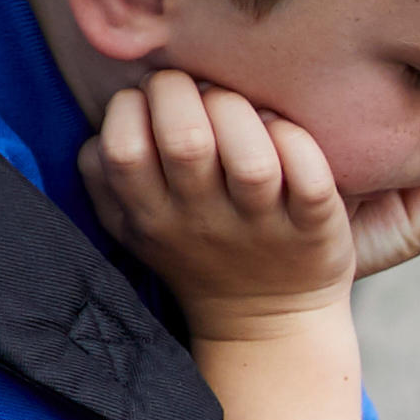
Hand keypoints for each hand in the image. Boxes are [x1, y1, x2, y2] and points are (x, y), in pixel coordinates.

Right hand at [86, 74, 362, 345]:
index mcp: (151, 217)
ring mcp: (262, 226)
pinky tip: (284, 134)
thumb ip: (104, 178)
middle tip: (198, 93)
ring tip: (242, 112)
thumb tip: (107, 118)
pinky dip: (297, 141)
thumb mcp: (134, 227)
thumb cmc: (196, 251)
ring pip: (251, 159)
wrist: (267, 326)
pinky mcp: (315, 227)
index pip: (121, 148)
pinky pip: (310, 175)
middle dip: (184, 94)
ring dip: (241, 114)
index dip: (131, 106)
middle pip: (185, 140)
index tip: (151, 101)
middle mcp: (203, 222)